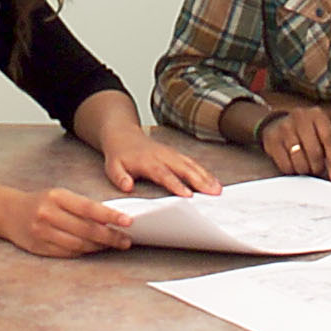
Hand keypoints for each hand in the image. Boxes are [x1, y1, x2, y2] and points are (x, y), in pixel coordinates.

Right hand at [7, 186, 138, 256]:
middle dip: (110, 236)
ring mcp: (42, 233)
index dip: (110, 216)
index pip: (89, 208)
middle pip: (86, 229)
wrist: (8, 212)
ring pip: (79, 244)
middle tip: (125, 240)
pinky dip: (84, 252)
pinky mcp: (39, 247)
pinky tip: (94, 249)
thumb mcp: (59, 196)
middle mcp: (48, 214)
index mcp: (56, 197)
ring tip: (113, 245)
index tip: (127, 221)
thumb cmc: (41, 202)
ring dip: (99, 246)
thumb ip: (81, 206)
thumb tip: (111, 219)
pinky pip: (68, 253)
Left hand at [98, 126, 221, 199]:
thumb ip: (119, 177)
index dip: (176, 184)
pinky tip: (213, 182)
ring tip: (218, 190)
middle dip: (200, 180)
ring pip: (191, 164)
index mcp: (148, 161)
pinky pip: (192, 163)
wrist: (123, 135)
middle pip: (184, 168)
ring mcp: (171, 154)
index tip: (188, 195)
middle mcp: (163, 156)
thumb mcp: (112, 167)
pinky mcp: (176, 154)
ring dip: (206, 177)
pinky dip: (204, 172)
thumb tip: (127, 186)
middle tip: (213, 193)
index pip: (164, 174)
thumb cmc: (119, 155)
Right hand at [249, 100, 330, 178]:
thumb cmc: (306, 131)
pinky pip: (285, 165)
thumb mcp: (322, 134)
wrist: (278, 122)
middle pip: (315, 152)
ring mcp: (284, 127)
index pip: (329, 140)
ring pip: (300, 161)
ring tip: (306, 164)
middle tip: (317, 168)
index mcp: (317, 115)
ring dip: (305, 169)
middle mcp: (300, 117)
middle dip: (318, 167)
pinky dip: (292, 170)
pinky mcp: (271, 139)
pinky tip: (293, 163)